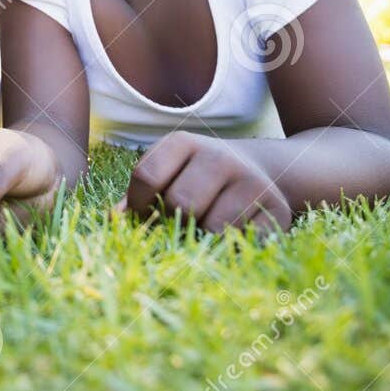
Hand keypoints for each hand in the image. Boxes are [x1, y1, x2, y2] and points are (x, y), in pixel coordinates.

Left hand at [120, 131, 291, 235]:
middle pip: (180, 203)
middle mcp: (219, 157)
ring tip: (207, 229)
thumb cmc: (198, 177)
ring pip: (213, 227)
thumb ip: (140, 193)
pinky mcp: (276, 209)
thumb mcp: (169, 172)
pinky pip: (244, 241)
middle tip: (180, 225)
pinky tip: (233, 237)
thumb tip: (113, 219)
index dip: (138, 205)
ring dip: (205, 238)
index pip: (146, 176)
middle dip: (174, 222)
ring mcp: (251, 181)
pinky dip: (233, 247)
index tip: (145, 215)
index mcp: (183, 143)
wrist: (260, 170)